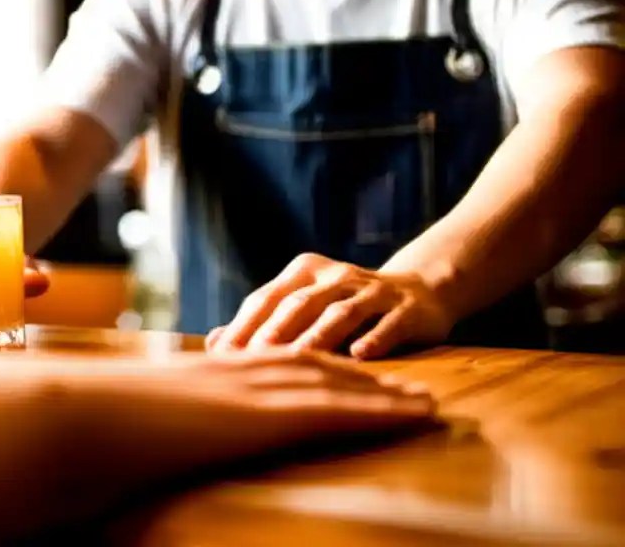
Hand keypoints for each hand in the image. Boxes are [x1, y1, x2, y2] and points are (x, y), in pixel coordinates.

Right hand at [0, 348, 434, 469]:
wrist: (74, 415)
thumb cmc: (83, 425)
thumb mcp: (125, 418)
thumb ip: (147, 422)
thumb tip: (136, 442)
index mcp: (204, 372)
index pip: (273, 362)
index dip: (316, 367)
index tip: (349, 373)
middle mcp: (234, 370)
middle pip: (315, 366)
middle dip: (365, 376)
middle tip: (408, 384)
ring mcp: (249, 390)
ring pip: (337, 385)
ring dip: (386, 394)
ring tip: (427, 402)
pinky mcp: (261, 416)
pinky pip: (335, 411)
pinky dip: (381, 412)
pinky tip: (416, 416)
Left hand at [206, 253, 454, 359]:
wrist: (420, 291)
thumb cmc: (345, 307)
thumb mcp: (305, 307)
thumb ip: (262, 324)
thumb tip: (212, 343)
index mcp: (303, 271)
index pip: (266, 299)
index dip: (243, 327)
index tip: (221, 357)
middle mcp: (336, 275)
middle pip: (298, 303)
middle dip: (274, 332)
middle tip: (252, 360)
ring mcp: (373, 290)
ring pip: (341, 313)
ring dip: (319, 336)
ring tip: (298, 360)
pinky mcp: (407, 308)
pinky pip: (389, 323)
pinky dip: (375, 337)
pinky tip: (360, 356)